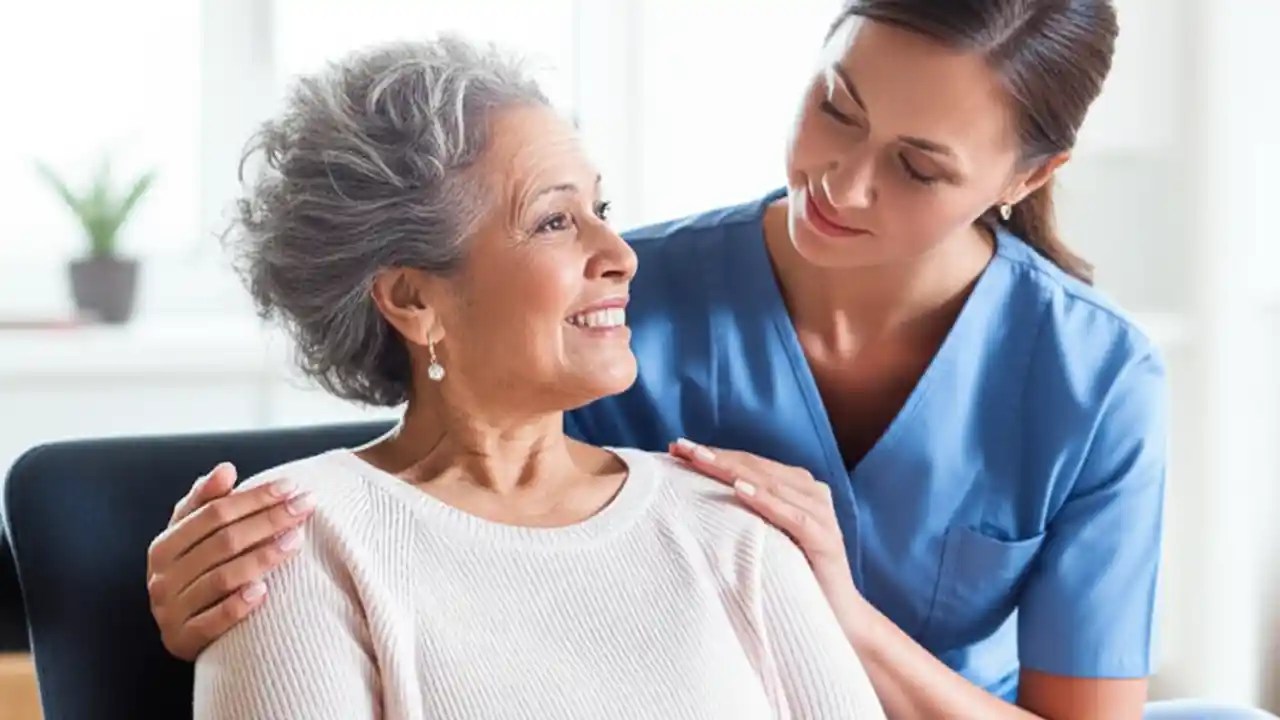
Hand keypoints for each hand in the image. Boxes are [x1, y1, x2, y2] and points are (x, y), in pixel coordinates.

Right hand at [145, 462, 314, 660]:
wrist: (183, 633)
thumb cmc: (196, 575)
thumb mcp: (193, 538)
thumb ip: (205, 502)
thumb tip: (225, 468)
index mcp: (163, 547)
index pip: (212, 513)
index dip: (253, 498)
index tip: (290, 486)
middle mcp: (161, 578)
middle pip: (222, 542)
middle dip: (268, 520)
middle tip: (305, 507)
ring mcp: (171, 612)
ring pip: (221, 578)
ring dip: (262, 558)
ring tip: (296, 540)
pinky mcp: (184, 641)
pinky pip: (213, 622)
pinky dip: (238, 605)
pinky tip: (265, 591)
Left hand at [668, 438, 868, 632]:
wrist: (841, 619)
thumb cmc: (796, 576)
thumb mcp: (767, 538)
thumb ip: (746, 513)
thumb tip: (694, 496)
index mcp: (797, 487)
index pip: (749, 463)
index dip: (714, 454)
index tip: (676, 448)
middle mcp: (812, 493)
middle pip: (756, 468)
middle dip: (716, 456)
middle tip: (681, 448)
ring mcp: (821, 514)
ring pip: (771, 484)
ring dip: (733, 470)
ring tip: (701, 460)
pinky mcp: (825, 540)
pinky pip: (792, 516)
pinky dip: (766, 502)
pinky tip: (740, 491)